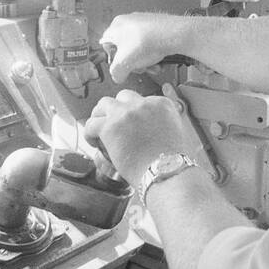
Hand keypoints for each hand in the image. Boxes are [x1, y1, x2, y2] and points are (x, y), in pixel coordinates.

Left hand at [84, 84, 201, 184]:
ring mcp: (125, 113)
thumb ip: (165, 124)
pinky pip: (92, 124)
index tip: (130, 124)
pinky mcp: (110, 127)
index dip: (133, 112)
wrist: (166, 172)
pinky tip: (93, 142)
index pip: (141, 100)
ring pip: (104, 104)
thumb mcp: (178, 134)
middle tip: (112, 122)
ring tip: (98, 129)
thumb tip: (152, 131)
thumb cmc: (173, 162)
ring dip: (100, 115)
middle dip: (116, 108)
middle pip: (123, 96)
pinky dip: (90, 133)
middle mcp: (143, 104)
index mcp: (162, 104)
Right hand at [100, 13, 176, 83]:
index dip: (113, 59)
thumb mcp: (123, 64)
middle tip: (140, 68)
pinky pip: (150, 43)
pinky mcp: (156, 25)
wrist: (173, 34)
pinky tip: (160, 61)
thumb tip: (117, 76)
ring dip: (145, 61)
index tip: (121, 67)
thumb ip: (116, 73)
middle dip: (133, 63)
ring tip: (153, 66)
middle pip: (124, 49)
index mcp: (115, 27)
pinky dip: (154, 53)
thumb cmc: (147, 42)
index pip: (106, 46)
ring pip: (139, 48)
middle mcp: (127, 22)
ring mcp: (142, 22)